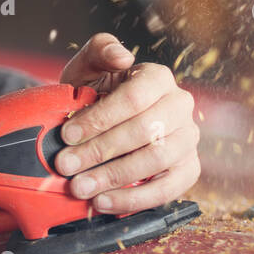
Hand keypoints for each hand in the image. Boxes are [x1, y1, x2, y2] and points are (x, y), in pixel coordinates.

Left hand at [53, 33, 200, 212]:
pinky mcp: (188, 169)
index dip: (99, 118)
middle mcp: (180, 106)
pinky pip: (168, 189)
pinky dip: (134, 200)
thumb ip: (100, 50)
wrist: (101, 124)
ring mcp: (188, 139)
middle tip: (66, 165)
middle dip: (99, 151)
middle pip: (144, 132)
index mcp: (158, 78)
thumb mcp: (89, 67)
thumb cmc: (94, 94)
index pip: (134, 98)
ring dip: (113, 177)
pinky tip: (103, 203)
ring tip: (80, 187)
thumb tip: (122, 55)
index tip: (67, 134)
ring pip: (156, 160)